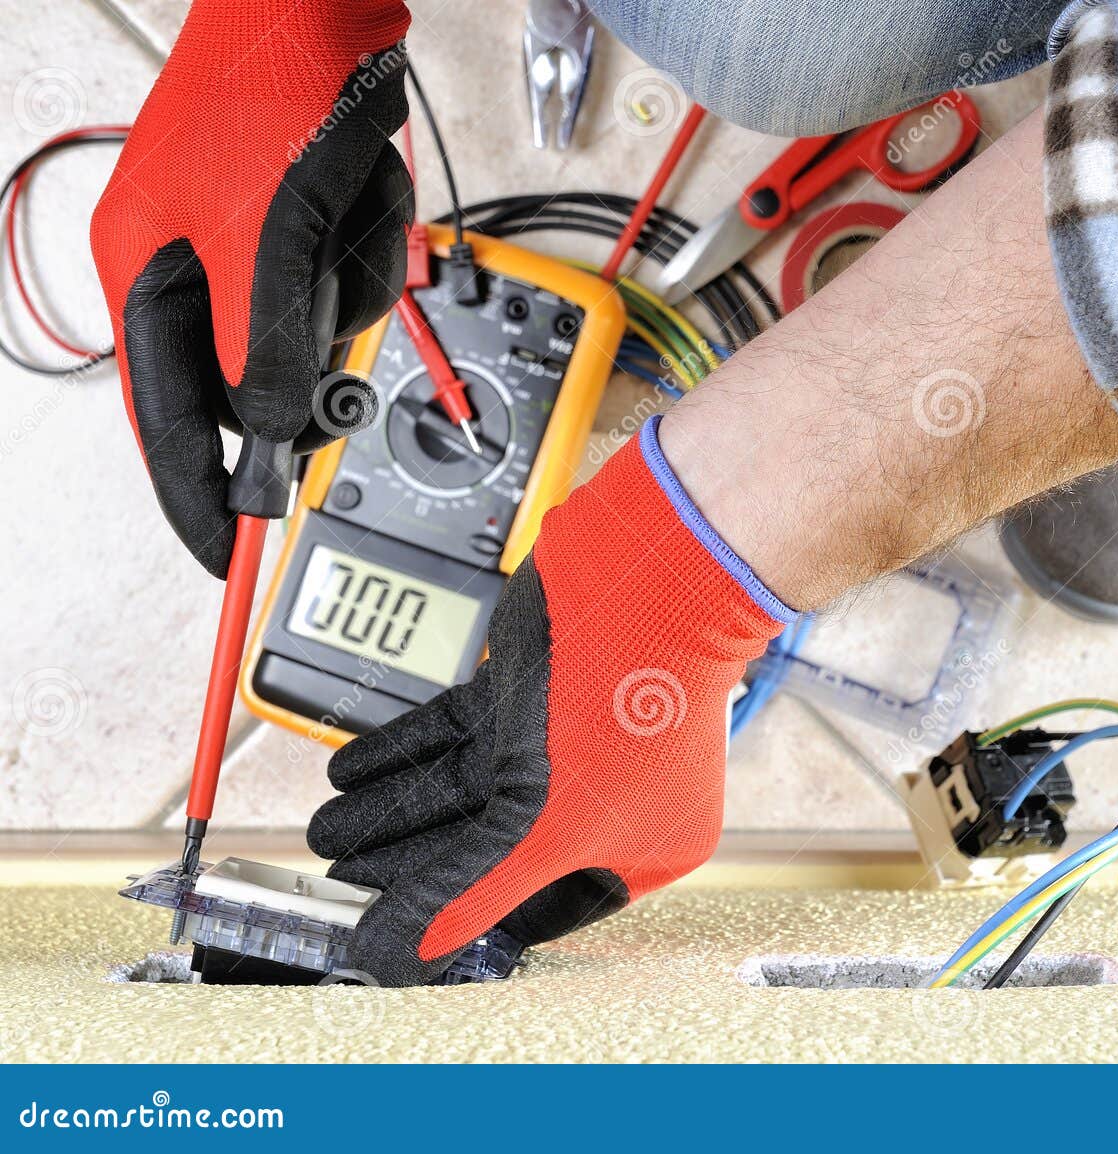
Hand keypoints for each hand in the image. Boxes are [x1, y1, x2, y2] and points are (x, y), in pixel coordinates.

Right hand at [90, 0, 412, 575]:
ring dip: (346, 273)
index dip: (198, 491)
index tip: (231, 556)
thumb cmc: (267, 91)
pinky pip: (355, 277)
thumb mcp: (263, 234)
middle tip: (325, 286)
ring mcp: (256, 247)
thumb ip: (267, 346)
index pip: (169, 417)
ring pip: (321, 328)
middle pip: (260, 374)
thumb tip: (271, 435)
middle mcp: (196, 269)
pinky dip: (370, 238)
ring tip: (338, 202)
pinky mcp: (310, 224)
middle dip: (307, 340)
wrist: (327, 4)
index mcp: (147, 277)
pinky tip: (359, 186)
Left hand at [306, 417, 794, 985]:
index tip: (403, 933)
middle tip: (345, 877)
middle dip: (411, 862)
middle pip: (489, 850)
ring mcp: (560, 746)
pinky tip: (351, 771)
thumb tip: (401, 952)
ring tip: (330, 828)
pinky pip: (452, 737)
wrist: (644, 583)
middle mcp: (602, 800)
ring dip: (392, 808)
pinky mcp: (524, 699)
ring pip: (462, 790)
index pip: (537, 909)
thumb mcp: (542, 824)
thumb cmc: (629, 703)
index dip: (470, 922)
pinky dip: (401, 752)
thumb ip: (468, 891)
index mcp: (638, 848)